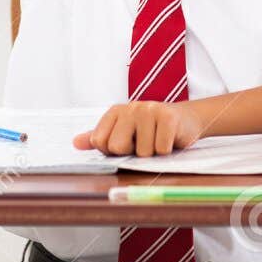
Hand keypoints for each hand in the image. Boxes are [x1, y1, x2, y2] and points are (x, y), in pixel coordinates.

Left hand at [73, 101, 205, 156]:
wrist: (186, 119)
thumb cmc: (151, 130)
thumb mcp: (124, 133)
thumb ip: (100, 138)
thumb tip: (76, 143)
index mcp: (116, 111)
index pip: (99, 141)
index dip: (112, 151)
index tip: (126, 145)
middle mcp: (131, 107)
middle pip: (117, 147)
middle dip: (132, 153)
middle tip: (143, 144)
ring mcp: (149, 110)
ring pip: (142, 152)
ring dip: (152, 153)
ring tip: (158, 140)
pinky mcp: (168, 117)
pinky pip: (160, 149)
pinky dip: (166, 151)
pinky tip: (169, 140)